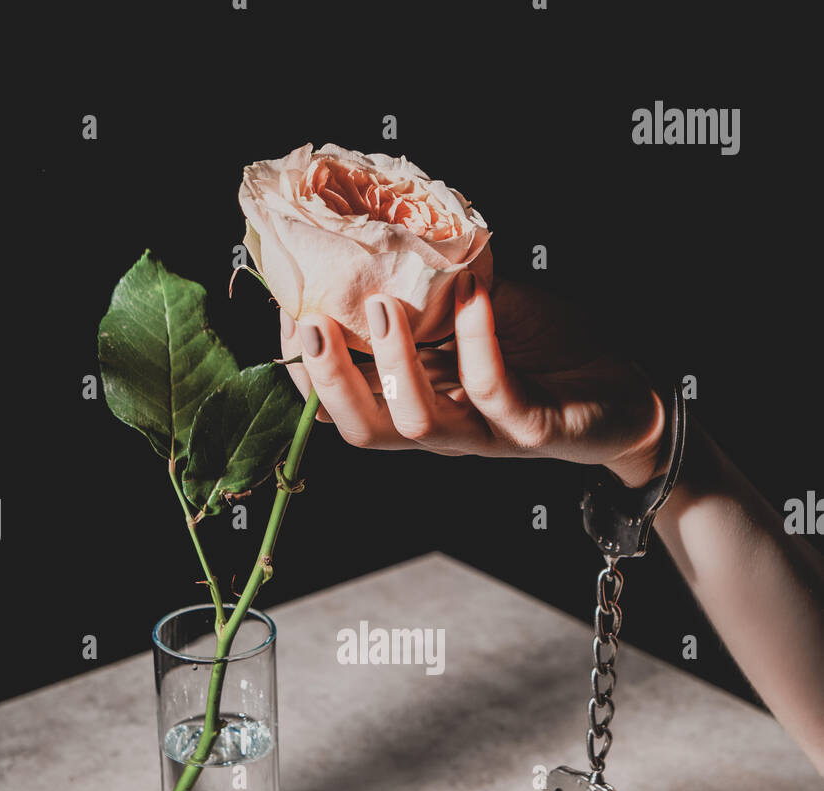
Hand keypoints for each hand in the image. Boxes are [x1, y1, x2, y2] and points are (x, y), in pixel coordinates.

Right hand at [281, 274, 665, 485]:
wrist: (626, 388)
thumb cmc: (547, 348)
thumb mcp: (478, 308)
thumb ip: (431, 288)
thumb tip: (377, 232)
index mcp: (420, 398)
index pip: (346, 400)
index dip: (309, 367)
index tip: (291, 311)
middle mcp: (444, 423)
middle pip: (367, 428)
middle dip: (330, 382)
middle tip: (312, 324)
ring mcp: (486, 432)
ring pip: (419, 423)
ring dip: (393, 367)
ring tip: (384, 306)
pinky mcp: (533, 430)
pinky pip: (494, 394)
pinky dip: (477, 344)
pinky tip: (473, 297)